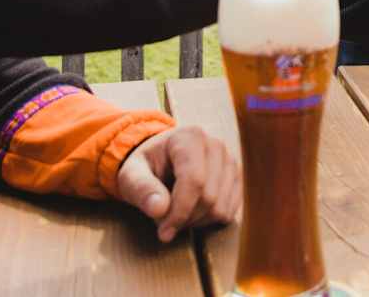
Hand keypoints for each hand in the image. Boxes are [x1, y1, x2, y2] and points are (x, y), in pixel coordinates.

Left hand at [115, 126, 240, 243]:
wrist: (161, 159)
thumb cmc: (145, 166)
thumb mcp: (132, 175)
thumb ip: (142, 189)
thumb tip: (159, 209)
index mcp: (189, 137)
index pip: (194, 180)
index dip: (179, 211)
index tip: (163, 232)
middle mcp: (216, 145)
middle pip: (209, 197)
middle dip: (185, 219)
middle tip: (164, 222)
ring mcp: (230, 161)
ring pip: (221, 208)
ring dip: (196, 221)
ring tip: (176, 212)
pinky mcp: (236, 178)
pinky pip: (230, 212)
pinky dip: (209, 220)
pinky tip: (192, 211)